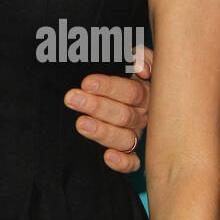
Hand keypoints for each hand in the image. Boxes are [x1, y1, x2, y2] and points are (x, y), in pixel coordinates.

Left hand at [64, 46, 151, 172]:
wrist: (136, 87)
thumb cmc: (132, 72)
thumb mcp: (137, 58)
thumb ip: (142, 56)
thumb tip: (140, 68)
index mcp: (146, 93)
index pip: (130, 91)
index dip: (109, 87)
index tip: (86, 83)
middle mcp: (144, 116)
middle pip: (123, 114)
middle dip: (96, 106)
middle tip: (72, 98)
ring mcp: (139, 135)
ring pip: (125, 138)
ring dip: (102, 131)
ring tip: (81, 123)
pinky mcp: (133, 154)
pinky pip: (133, 162)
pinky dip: (123, 162)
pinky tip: (108, 157)